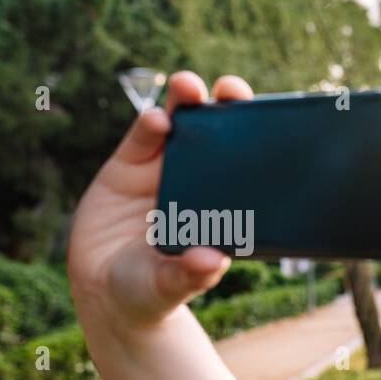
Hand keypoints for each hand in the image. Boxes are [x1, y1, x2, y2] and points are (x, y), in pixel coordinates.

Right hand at [67, 71, 253, 329]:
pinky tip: (158, 120)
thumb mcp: (170, 287)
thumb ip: (190, 276)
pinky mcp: (128, 166)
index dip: (260, 141)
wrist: (107, 293)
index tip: (273, 123)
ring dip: (186, 102)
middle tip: (232, 91)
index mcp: (225, 206)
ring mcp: (164, 171)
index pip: (249, 167)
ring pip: (180, 126)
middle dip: (226, 107)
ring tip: (189, 87)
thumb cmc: (153, 291)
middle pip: (218, 135)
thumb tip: (213, 262)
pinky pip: (142, 138)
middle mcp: (199, 182)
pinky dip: (150, 125)